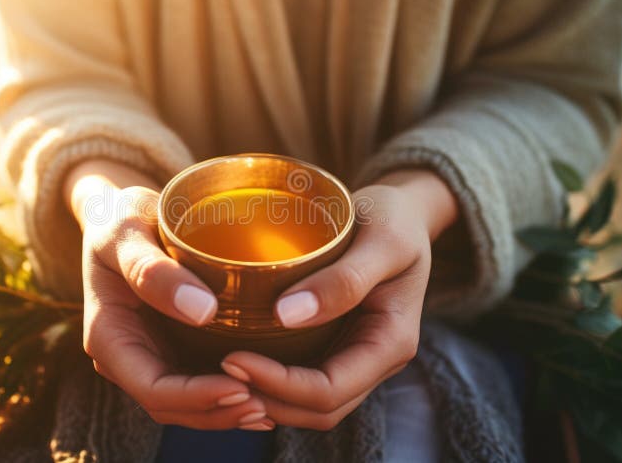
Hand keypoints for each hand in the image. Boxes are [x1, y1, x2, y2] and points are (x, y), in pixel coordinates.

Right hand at [66, 160, 271, 429]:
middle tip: (268, 405)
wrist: (123, 214)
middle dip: (217, 412)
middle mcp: (127, 355)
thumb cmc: (121, 216)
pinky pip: (200, 381)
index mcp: (108, 334)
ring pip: (188, 404)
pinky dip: (230, 392)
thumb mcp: (125, 231)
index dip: (196, 397)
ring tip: (273, 407)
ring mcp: (151, 354)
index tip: (241, 386)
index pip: (152, 387)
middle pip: (172, 406)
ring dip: (227, 411)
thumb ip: (152, 270)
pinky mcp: (173, 346)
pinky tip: (267, 391)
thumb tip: (202, 311)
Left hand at [220, 170, 457, 429]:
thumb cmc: (395, 217)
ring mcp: (356, 355)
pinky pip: (305, 377)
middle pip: (318, 409)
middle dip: (267, 398)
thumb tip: (287, 316)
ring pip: (310, 403)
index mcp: (392, 343)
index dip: (279, 385)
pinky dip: (272, 378)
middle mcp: (375, 360)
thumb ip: (345, 279)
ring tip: (222, 371)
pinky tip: (240, 357)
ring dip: (267, 396)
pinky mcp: (337, 342)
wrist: (403, 211)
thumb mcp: (382, 239)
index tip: (232, 359)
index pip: (330, 391)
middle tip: (217, 371)